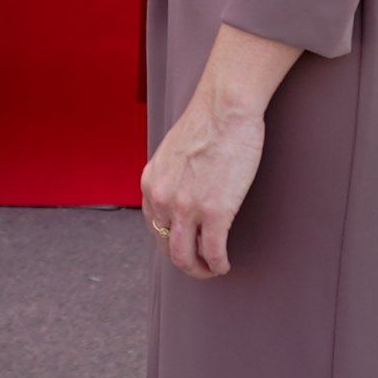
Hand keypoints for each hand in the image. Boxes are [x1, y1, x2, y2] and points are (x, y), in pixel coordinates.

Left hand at [142, 26, 296, 278]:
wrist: (225, 107)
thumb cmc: (207, 123)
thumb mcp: (172, 152)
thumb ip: (171, 177)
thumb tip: (182, 194)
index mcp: (151, 184)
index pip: (154, 227)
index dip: (171, 242)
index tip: (187, 246)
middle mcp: (163, 199)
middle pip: (167, 248)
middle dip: (185, 263)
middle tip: (201, 267)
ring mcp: (187, 208)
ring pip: (186, 258)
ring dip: (200, 270)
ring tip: (213, 270)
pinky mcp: (215, 212)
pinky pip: (213, 252)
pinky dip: (219, 264)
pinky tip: (225, 264)